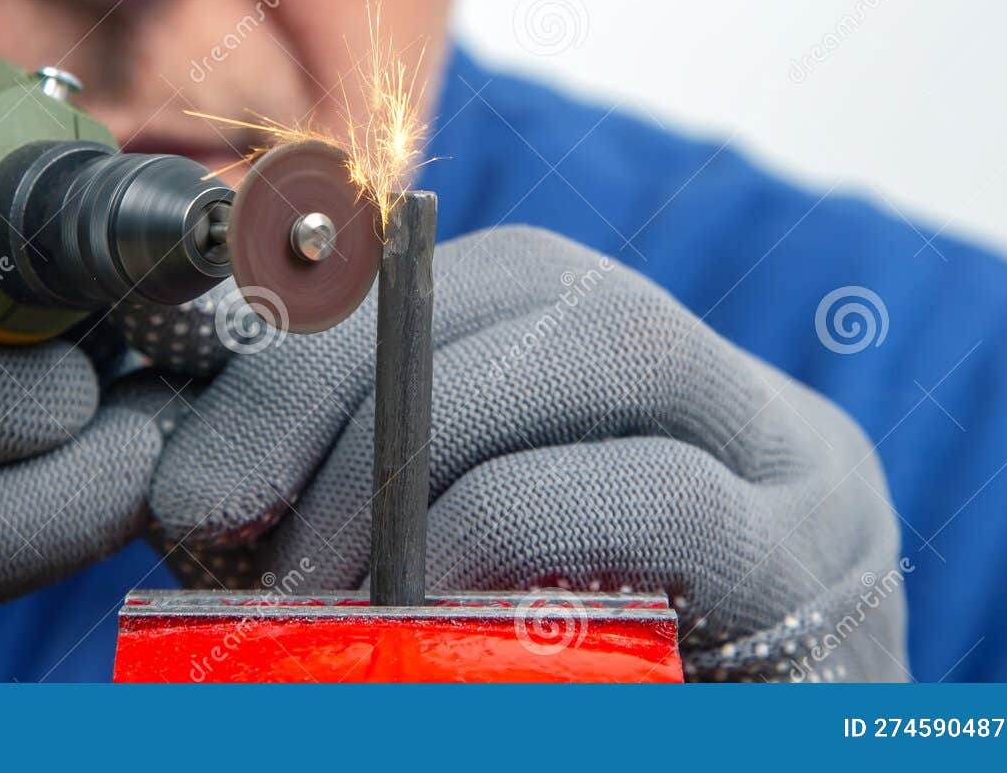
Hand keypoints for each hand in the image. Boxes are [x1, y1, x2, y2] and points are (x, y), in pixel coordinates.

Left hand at [150, 226, 908, 680]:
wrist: (746, 764)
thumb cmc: (579, 709)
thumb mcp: (457, 597)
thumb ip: (364, 523)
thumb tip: (187, 489)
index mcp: (643, 391)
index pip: (477, 281)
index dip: (324, 344)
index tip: (199, 473)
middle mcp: (733, 396)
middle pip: (545, 286)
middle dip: (353, 380)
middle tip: (220, 515)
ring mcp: (797, 470)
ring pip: (618, 343)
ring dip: (425, 444)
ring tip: (313, 582)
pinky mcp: (820, 574)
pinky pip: (670, 494)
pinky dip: (513, 523)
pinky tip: (427, 608)